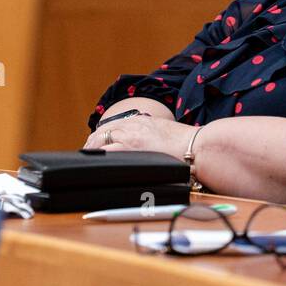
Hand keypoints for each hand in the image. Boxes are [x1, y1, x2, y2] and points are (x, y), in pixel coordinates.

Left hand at [84, 113, 198, 158]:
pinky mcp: (131, 147)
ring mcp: (130, 135)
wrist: (198, 147)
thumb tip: (147, 146)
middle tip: (87, 155)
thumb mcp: (164, 132)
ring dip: (92, 150)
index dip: (101, 137)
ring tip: (87, 161)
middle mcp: (132, 124)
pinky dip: (98, 156)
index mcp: (141, 120)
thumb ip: (150, 134)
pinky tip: (94, 165)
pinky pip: (106, 150)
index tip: (96, 146)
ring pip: (100, 140)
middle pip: (102, 131)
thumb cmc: (187, 144)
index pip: (112, 125)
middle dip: (92, 144)